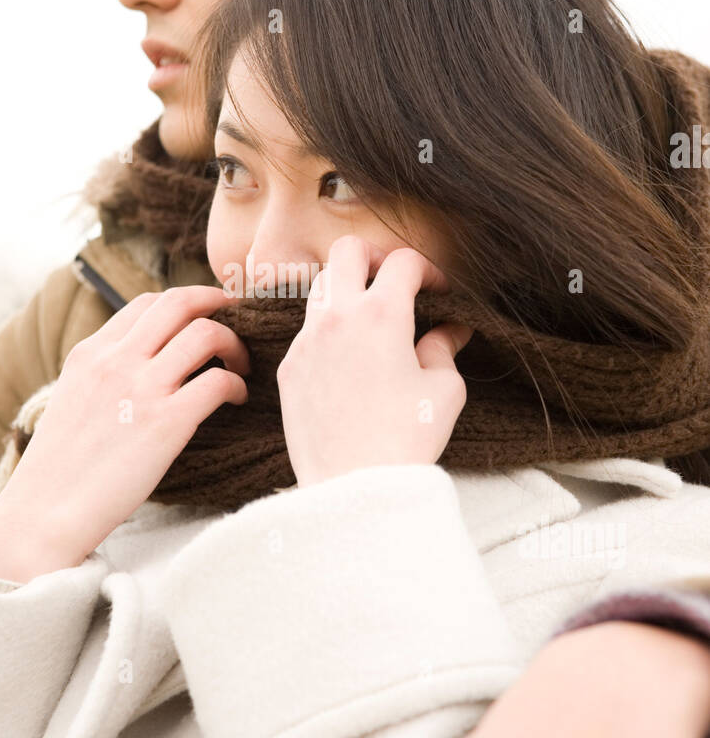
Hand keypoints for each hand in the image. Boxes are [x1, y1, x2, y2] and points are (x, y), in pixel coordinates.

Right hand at [0, 285, 249, 575]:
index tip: (205, 313)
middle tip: (238, 318)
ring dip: (234, 344)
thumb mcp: (72, 398)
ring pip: (206, 334)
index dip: (185, 302)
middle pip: (179, 302)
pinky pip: (218, 381)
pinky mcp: (167, 422)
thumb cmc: (60, 468)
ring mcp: (142, 389)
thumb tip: (142, 361)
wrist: (45, 513)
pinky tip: (236, 399)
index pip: (146, 303)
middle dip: (217, 302)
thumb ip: (104, 372)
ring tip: (240, 366)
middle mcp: (116, 361)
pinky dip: (237, 385)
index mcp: (91, 353)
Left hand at [276, 234, 471, 487]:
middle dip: (375, 257)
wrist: (354, 488)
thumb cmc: (407, 441)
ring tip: (370, 321)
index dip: (427, 269)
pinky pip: (306, 330)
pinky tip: (347, 360)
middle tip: (394, 283)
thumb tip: (449, 330)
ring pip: (320, 286)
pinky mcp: (289, 368)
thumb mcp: (444, 391)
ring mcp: (306, 342)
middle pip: (347, 250)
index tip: (437, 292)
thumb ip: (445, 349)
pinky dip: (328, 331)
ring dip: (347, 290)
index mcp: (381, 315)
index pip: (403, 261)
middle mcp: (337, 317)